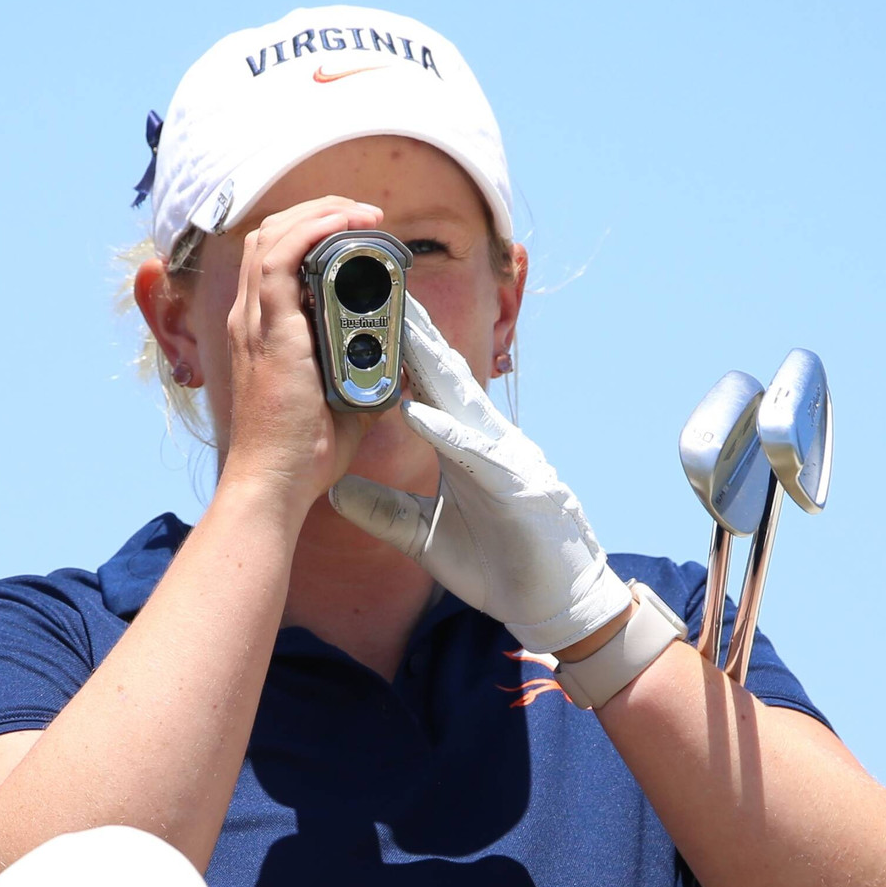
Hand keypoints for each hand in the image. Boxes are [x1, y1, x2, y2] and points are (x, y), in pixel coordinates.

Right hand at [222, 196, 384, 511]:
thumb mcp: (341, 403)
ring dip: (321, 215)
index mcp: (260, 331)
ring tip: (363, 216)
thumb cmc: (301, 455)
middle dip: (319, 213)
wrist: (273, 482)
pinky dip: (313, 232)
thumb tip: (400, 366)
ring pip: (274, 235)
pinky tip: (344, 227)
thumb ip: (364, 378)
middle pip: (270, 234)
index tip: (358, 235)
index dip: (311, 233)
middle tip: (366, 218)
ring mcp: (254, 322)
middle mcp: (250, 319)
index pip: (273, 257)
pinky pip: (282, 258)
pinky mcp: (268, 330)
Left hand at [329, 296, 631, 653]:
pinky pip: (478, 455)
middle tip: (378, 283)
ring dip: (430, 365)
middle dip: (413, 331)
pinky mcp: (518, 488)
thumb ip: (382, 511)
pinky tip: (419, 414)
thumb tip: (335, 491)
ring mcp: (505, 459)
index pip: (426, 385)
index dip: (397, 349)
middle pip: (444, 376)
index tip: (362, 309)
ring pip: (462, 402)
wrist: (550, 603)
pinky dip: (449, 433)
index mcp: (463, 444)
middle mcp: (484, 440)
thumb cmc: (496, 563)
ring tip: (396, 327)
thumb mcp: (423, 536)